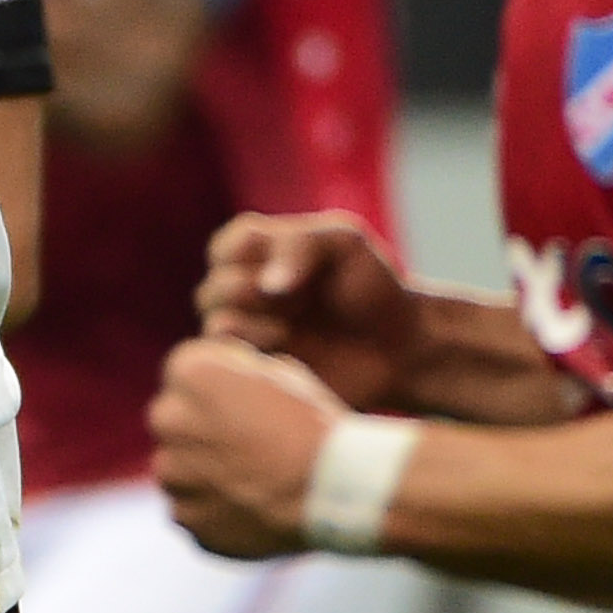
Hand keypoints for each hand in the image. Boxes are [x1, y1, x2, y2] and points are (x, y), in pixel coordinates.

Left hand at [151, 337, 343, 559]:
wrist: (335, 490)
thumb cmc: (313, 425)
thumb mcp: (281, 371)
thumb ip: (236, 372)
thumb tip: (225, 378)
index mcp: (191, 375)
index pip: (182, 370)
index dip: (213, 385)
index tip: (240, 399)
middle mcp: (168, 421)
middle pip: (172, 419)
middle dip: (199, 427)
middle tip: (245, 443)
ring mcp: (174, 476)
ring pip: (178, 469)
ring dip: (202, 471)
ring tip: (253, 479)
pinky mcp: (187, 519)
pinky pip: (192, 510)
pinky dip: (212, 510)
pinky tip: (250, 508)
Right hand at [197, 212, 419, 411]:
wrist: (399, 346)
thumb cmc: (371, 285)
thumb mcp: (344, 241)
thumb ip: (299, 244)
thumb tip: (265, 285)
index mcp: (259, 255)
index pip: (225, 248)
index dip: (254, 258)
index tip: (301, 266)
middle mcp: (246, 293)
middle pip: (213, 289)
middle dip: (250, 293)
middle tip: (297, 302)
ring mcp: (250, 335)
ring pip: (216, 326)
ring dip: (251, 326)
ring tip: (289, 331)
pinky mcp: (260, 371)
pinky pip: (232, 366)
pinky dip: (253, 357)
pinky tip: (287, 357)